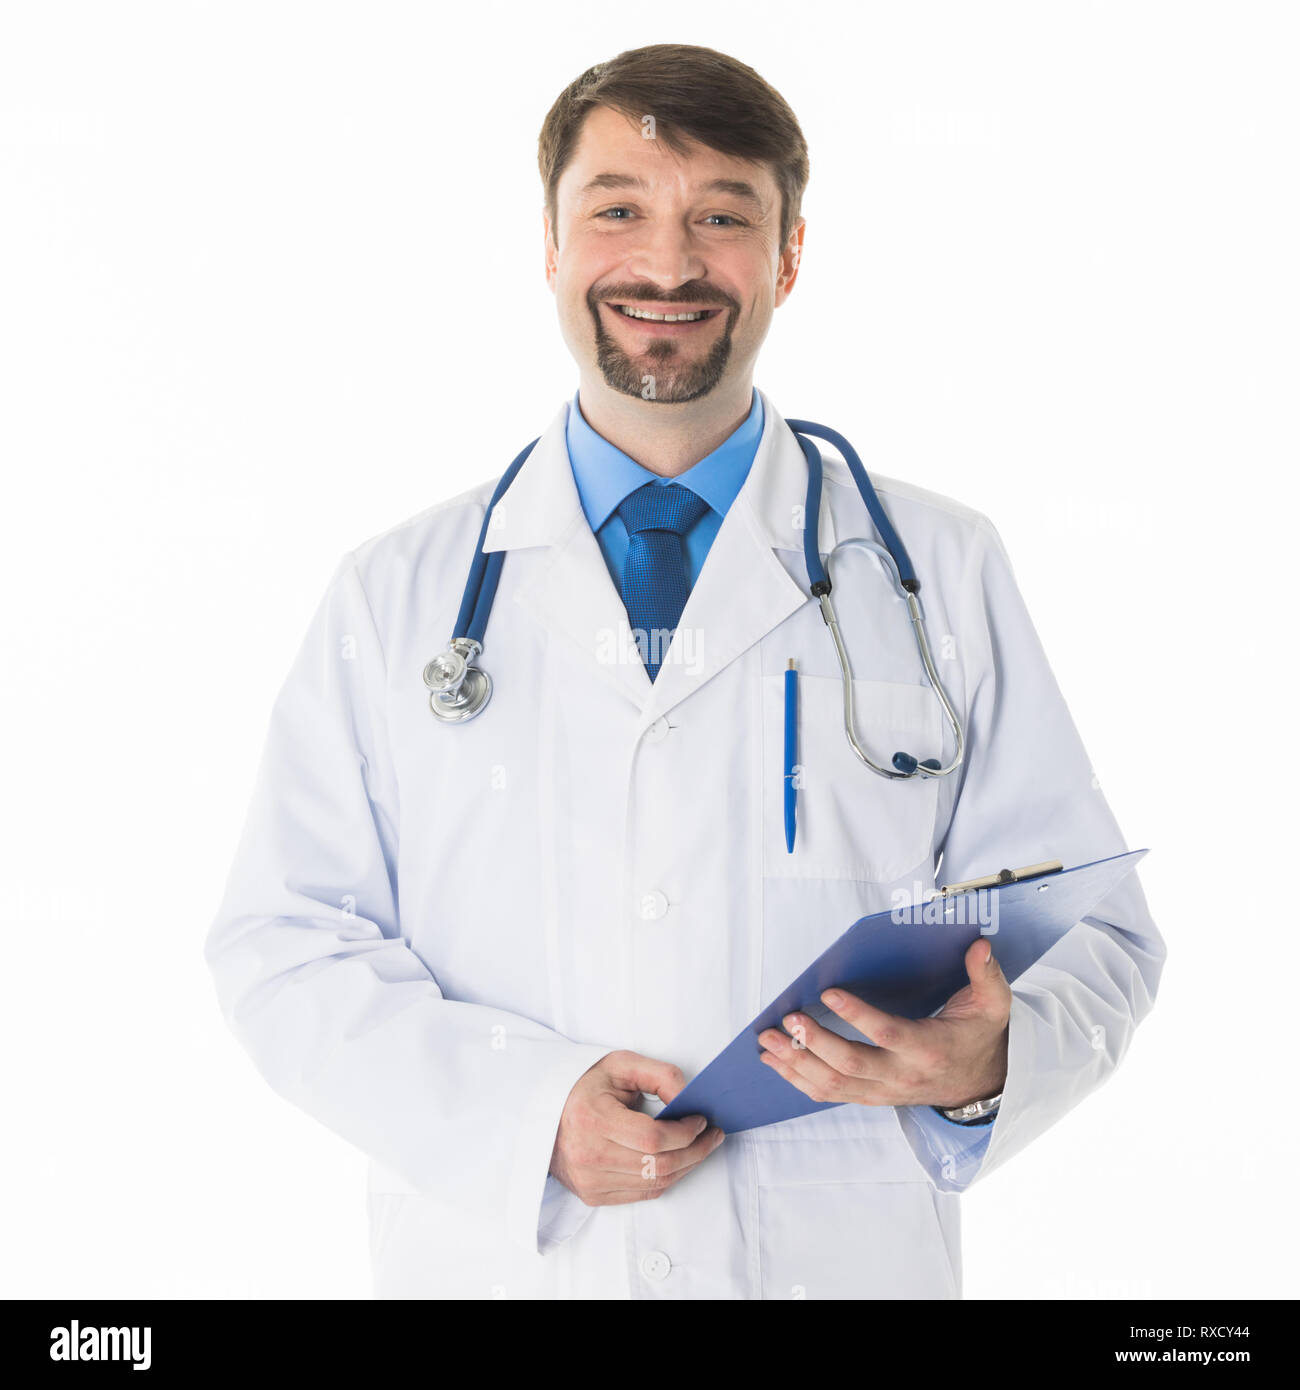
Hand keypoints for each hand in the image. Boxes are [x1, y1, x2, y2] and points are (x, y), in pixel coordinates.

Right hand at [549, 1050, 724, 1206]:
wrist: (546, 1114)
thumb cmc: (586, 1086)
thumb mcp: (621, 1065)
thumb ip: (659, 1075)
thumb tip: (689, 1099)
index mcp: (592, 1119)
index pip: (652, 1139)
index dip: (684, 1133)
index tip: (701, 1120)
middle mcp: (588, 1155)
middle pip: (658, 1165)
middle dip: (695, 1152)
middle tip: (712, 1136)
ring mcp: (589, 1180)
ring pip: (654, 1183)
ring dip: (685, 1166)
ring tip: (700, 1147)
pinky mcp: (592, 1195)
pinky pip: (642, 1193)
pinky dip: (666, 1178)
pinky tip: (676, 1161)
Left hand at [757, 938, 1010, 1109]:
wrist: (979, 1084)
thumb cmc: (978, 1036)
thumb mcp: (993, 1005)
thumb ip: (986, 975)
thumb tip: (979, 946)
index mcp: (929, 1048)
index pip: (888, 1033)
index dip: (857, 1015)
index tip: (828, 992)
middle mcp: (902, 1074)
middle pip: (851, 1065)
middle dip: (814, 1043)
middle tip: (787, 1019)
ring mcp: (883, 1091)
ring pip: (833, 1085)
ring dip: (796, 1064)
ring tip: (767, 1041)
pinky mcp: (870, 1096)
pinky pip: (830, 1094)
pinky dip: (799, 1079)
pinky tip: (775, 1062)